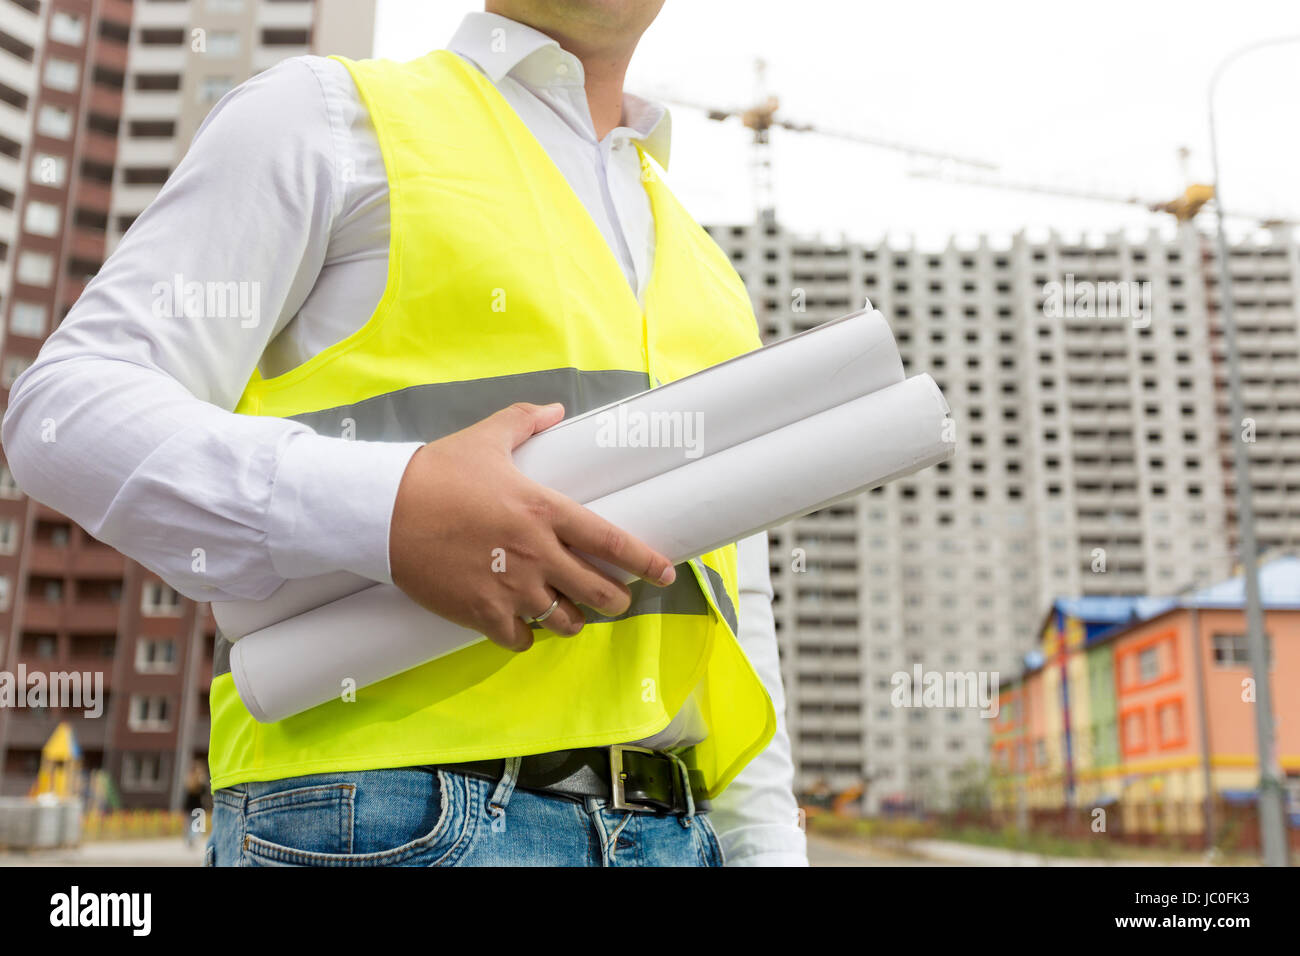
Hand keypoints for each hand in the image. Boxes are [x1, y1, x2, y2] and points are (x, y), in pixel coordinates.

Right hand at [388, 402, 676, 651]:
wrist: (383, 510)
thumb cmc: (436, 472)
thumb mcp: (486, 438)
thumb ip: (526, 421)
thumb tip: (556, 408)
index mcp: (545, 510)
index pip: (612, 542)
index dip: (646, 561)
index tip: (666, 573)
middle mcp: (536, 553)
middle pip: (599, 592)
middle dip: (616, 600)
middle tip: (617, 598)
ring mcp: (511, 587)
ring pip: (565, 621)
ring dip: (572, 619)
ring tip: (568, 612)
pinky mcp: (481, 612)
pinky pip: (522, 639)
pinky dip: (528, 635)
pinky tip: (524, 625)